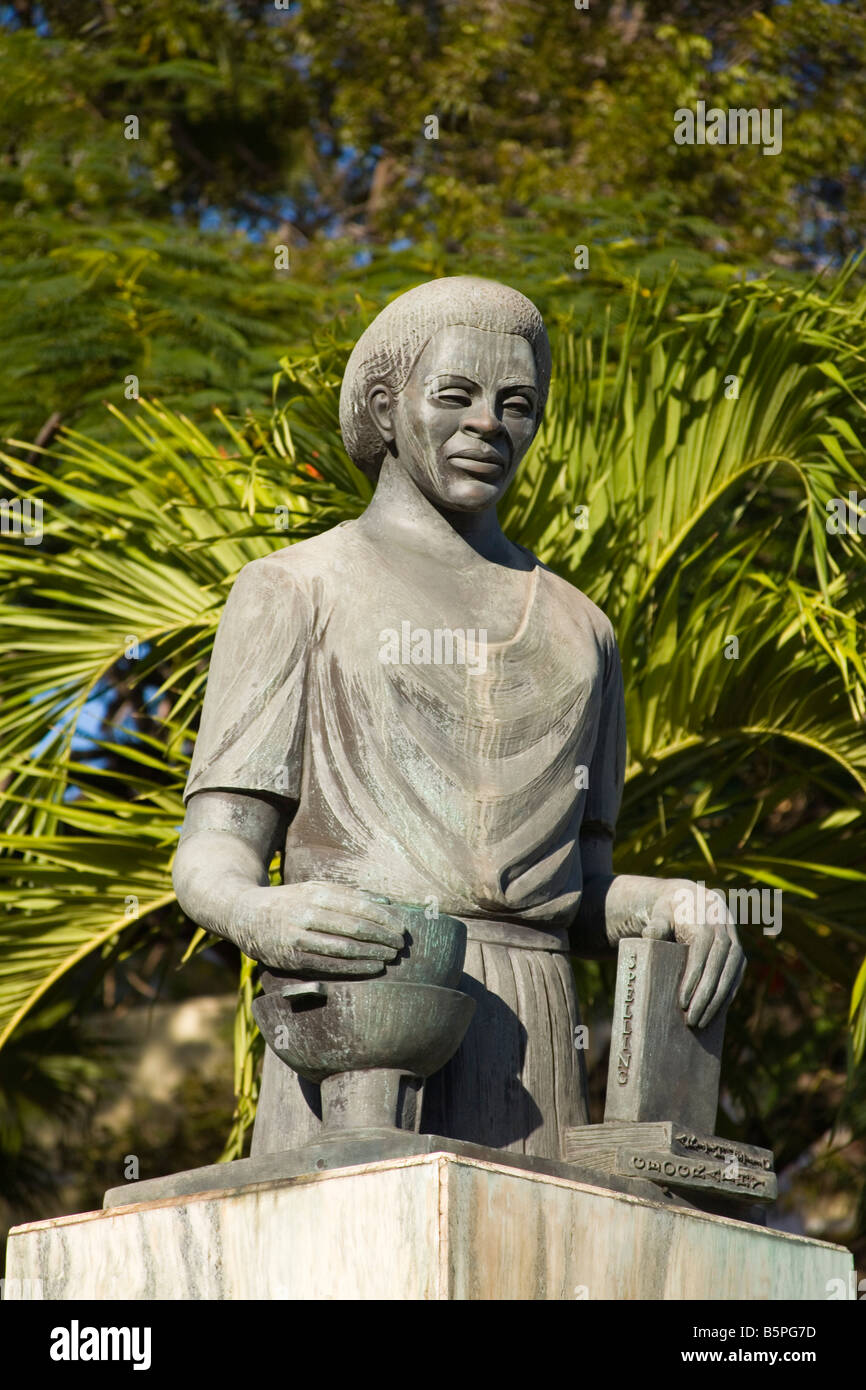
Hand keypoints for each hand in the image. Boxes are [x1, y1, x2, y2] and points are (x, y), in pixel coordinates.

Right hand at [229, 880, 405, 974]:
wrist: (246, 914)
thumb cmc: (291, 901)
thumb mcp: (316, 888)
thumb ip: (350, 895)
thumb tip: (387, 901)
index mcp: (316, 892)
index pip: (359, 907)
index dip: (384, 919)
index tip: (401, 928)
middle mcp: (307, 913)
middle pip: (355, 928)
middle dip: (383, 938)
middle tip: (400, 945)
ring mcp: (298, 937)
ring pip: (344, 949)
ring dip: (372, 954)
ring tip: (390, 957)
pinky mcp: (292, 959)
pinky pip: (330, 966)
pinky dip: (355, 968)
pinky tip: (373, 967)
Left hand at [641, 880, 745, 1028]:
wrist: (692, 898)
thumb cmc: (670, 910)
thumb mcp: (660, 912)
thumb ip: (656, 924)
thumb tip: (648, 935)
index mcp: (704, 918)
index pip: (701, 951)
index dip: (694, 977)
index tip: (682, 1000)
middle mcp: (723, 928)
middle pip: (719, 966)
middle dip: (706, 995)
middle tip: (691, 1020)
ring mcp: (734, 939)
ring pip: (731, 973)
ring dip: (719, 1000)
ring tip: (702, 1022)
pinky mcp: (738, 951)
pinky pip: (737, 974)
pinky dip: (728, 993)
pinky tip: (717, 1011)